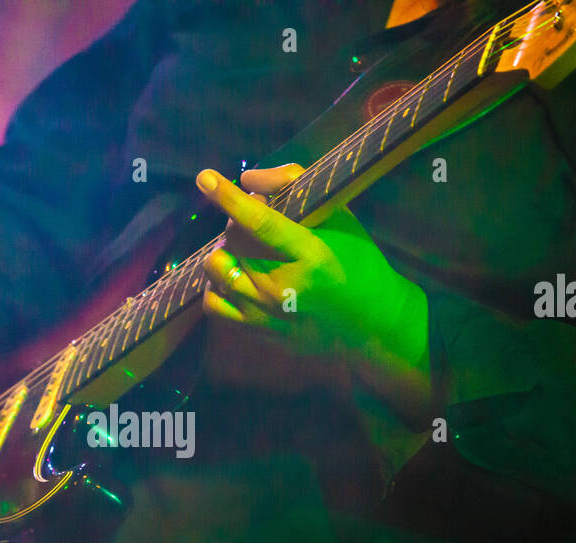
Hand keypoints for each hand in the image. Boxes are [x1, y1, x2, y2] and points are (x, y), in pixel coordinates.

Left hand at [196, 165, 432, 422]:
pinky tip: (234, 276)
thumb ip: (294, 186)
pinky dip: (215, 285)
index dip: (229, 198)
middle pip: (233, 241)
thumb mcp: (339, 217)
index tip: (205, 177)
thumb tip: (246, 178)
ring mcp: (267, 313)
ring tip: (245, 251)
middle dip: (237, 223)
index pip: (259, 222)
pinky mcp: (257, 332)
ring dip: (225, 251)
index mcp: (310, 255)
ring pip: (218, 269)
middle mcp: (284, 287)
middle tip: (257, 224)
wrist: (370, 323)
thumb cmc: (356, 261)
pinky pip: (213, 304)